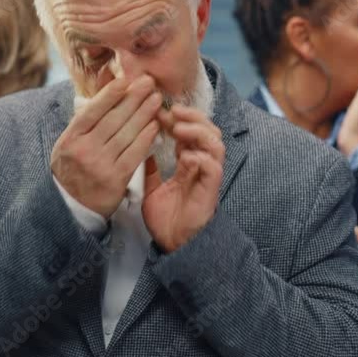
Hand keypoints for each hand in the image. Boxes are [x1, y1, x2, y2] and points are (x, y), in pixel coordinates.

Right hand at [51, 75, 162, 217]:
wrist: (71, 207)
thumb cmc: (73, 168)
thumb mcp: (69, 143)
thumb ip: (85, 120)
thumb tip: (106, 90)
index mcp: (70, 139)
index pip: (92, 111)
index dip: (110, 94)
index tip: (125, 80)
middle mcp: (84, 151)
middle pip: (113, 119)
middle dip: (133, 98)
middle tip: (149, 83)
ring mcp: (100, 166)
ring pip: (127, 134)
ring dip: (144, 114)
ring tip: (156, 100)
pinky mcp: (116, 180)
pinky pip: (135, 154)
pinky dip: (146, 137)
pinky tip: (155, 125)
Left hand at [142, 104, 224, 252]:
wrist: (174, 246)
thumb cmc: (166, 220)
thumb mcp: (151, 189)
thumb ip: (150, 170)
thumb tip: (141, 151)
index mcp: (189, 164)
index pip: (189, 132)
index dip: (176, 119)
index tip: (158, 111)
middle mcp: (201, 166)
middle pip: (208, 130)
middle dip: (191, 117)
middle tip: (171, 112)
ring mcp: (208, 177)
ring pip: (216, 144)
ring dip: (198, 132)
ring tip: (179, 128)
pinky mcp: (210, 190)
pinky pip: (214, 168)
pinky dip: (201, 157)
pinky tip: (185, 156)